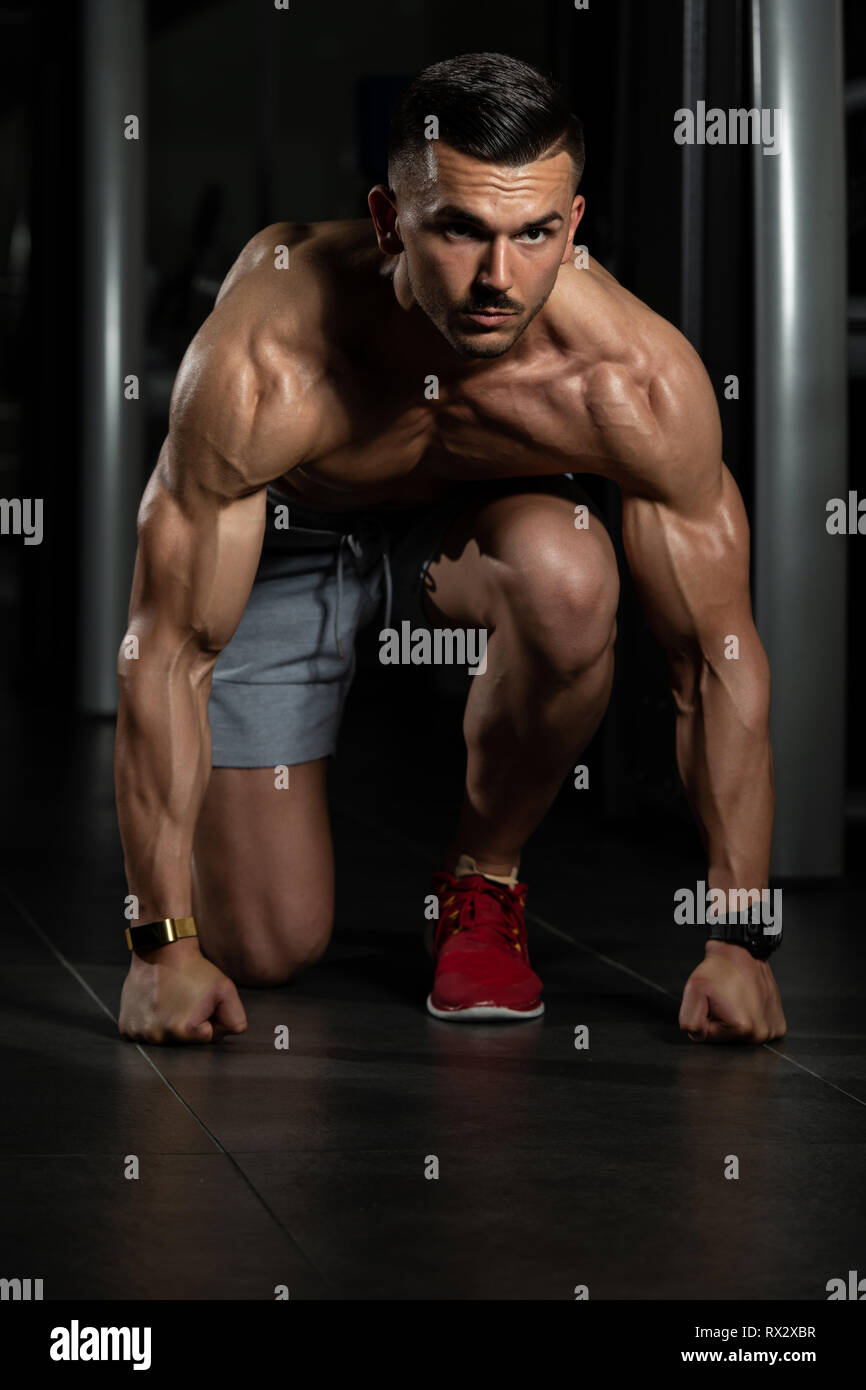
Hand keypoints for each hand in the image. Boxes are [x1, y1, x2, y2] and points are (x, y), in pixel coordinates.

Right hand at [119, 937, 247, 1043]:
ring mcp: (139, 1033)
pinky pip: (143, 1033)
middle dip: (190, 1022)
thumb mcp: (226, 990)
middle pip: (185, 1040)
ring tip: (169, 999)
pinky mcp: (126, 1027)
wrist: (161, 950)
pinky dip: (150, 1022)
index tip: (201, 1000)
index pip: (208, 1036)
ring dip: (168, 1023)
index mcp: (185, 1031)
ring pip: (163, 1037)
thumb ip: (235, 1019)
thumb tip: (226, 1035)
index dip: (210, 1017)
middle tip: (185, 999)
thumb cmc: (195, 969)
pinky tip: (154, 1004)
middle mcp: (158, 1037)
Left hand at [678, 939, 786, 1043]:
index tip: (713, 1000)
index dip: (705, 1016)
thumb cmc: (718, 970)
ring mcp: (773, 1031)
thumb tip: (698, 1036)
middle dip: (719, 1020)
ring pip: (741, 1035)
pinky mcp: (779, 1026)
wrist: (741, 952)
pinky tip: (747, 1002)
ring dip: (735, 1019)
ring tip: (736, 999)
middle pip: (726, 1038)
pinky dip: (750, 1018)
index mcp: (742, 1029)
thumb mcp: (693, 991)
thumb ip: (689, 1020)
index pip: (708, 1035)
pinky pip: (755, 1029)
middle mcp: (761, 1034)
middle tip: (724, 1000)